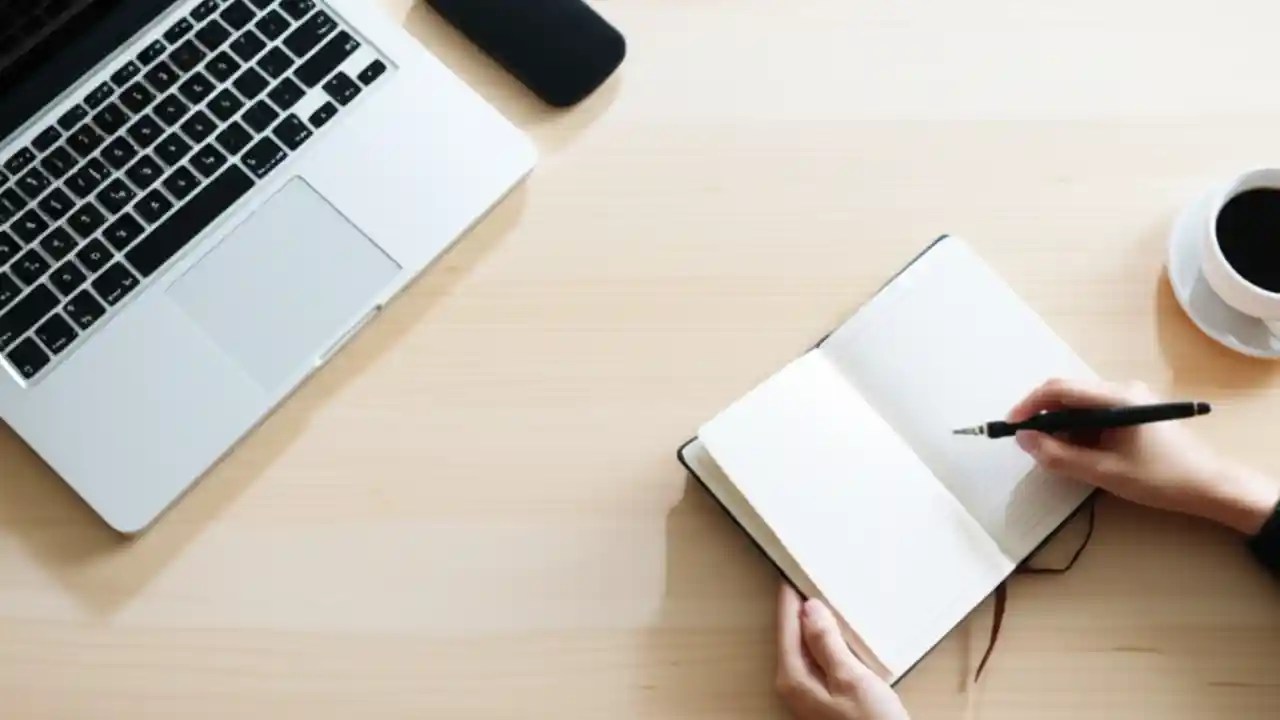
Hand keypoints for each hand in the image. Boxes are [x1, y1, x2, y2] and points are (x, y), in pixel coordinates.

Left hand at [775, 584, 908, 719]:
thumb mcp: (851, 678)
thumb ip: (827, 642)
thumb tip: (809, 608)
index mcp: (793, 676)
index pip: (787, 624)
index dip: (791, 594)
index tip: (794, 566)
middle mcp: (793, 682)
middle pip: (792, 632)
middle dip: (801, 605)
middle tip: (809, 573)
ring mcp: (807, 690)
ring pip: (805, 644)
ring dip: (815, 621)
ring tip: (824, 594)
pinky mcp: (822, 694)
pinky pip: (818, 656)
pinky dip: (826, 639)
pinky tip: (838, 630)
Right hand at [1009, 378, 1278, 533]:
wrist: (1210, 487)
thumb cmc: (1161, 479)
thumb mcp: (1104, 471)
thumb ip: (1058, 455)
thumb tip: (1023, 440)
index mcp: (1117, 397)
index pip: (1059, 389)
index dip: (1029, 406)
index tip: (1011, 428)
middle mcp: (1123, 390)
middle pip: (1068, 395)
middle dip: (1044, 419)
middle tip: (1030, 446)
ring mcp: (1130, 400)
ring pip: (1080, 407)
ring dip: (1062, 429)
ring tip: (1056, 456)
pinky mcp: (1134, 412)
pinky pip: (1095, 415)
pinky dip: (1080, 432)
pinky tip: (1080, 455)